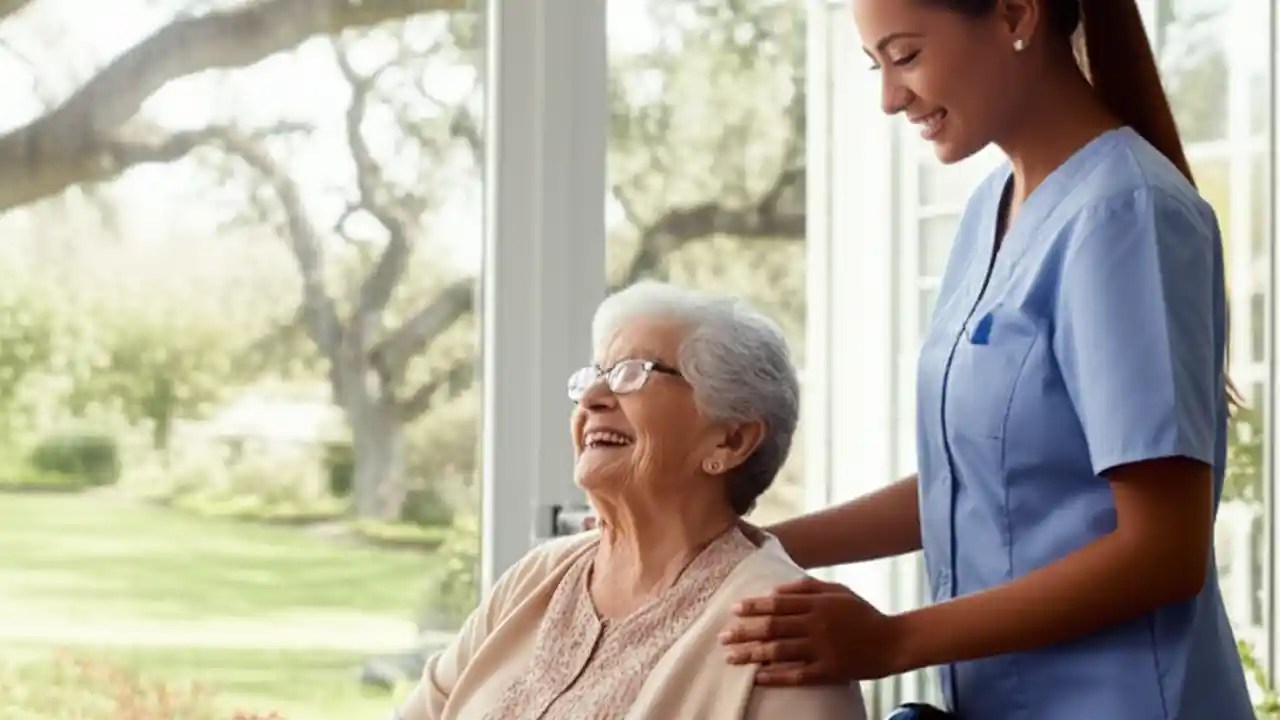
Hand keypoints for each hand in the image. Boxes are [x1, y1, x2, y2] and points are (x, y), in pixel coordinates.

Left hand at [719, 577, 907, 683]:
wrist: (893, 641)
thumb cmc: (862, 613)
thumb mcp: (838, 590)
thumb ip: (807, 587)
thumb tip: (774, 590)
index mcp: (818, 603)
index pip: (778, 604)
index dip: (754, 606)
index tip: (734, 610)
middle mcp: (817, 625)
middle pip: (773, 627)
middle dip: (745, 631)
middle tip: (723, 636)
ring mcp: (822, 649)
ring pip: (780, 651)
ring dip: (752, 654)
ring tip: (731, 657)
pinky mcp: (829, 670)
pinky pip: (797, 674)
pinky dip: (776, 676)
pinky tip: (757, 677)